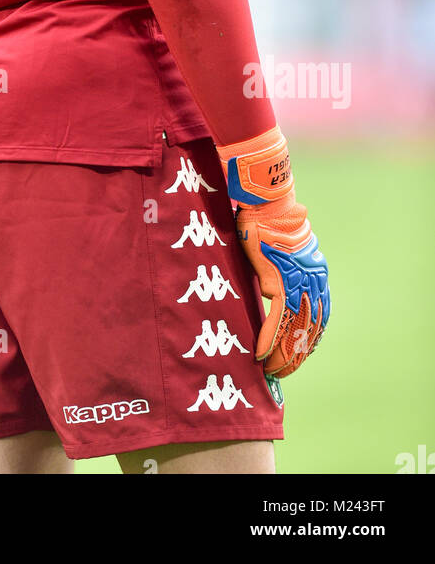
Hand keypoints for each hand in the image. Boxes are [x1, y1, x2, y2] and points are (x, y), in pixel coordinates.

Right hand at [217, 126, 329, 377]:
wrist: (264, 203)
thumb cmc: (264, 222)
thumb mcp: (275, 254)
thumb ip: (276, 276)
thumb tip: (266, 297)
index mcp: (314, 275)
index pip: (316, 318)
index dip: (305, 341)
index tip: (295, 358)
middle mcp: (313, 281)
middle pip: (310, 328)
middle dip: (296, 355)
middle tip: (282, 373)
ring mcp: (299, 282)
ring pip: (296, 329)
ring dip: (282, 353)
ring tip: (270, 369)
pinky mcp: (281, 281)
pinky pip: (278, 320)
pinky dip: (269, 339)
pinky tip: (261, 354)